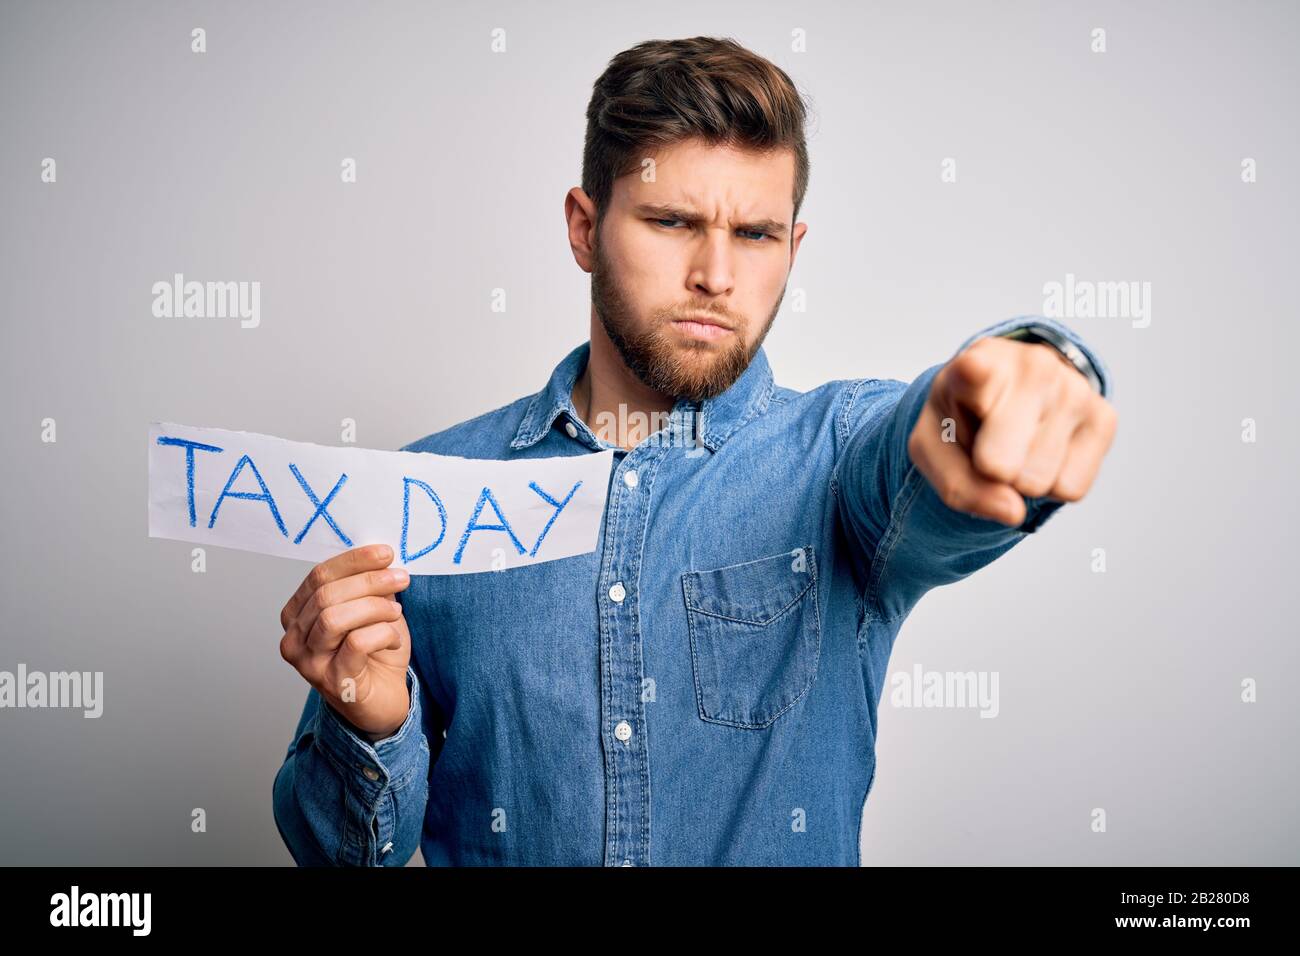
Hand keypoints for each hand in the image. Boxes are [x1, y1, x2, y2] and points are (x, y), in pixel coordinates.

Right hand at [279, 544, 412, 738]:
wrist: (383, 701)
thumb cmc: (374, 653)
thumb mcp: (372, 611)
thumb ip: (369, 586)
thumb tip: (381, 558)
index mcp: (297, 615)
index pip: (319, 576)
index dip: (353, 560)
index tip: (386, 553)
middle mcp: (294, 640)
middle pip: (326, 595)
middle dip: (369, 580)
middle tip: (401, 577)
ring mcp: (309, 663)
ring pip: (335, 618)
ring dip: (374, 607)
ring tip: (396, 611)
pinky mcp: (333, 682)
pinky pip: (356, 644)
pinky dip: (382, 633)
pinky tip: (394, 639)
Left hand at [907, 336, 1117, 525]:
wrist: (1004, 396)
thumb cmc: (962, 419)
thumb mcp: (933, 449)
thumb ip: (956, 485)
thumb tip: (1014, 511)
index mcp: (976, 363)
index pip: (975, 373)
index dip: (975, 380)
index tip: (973, 371)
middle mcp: (1032, 366)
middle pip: (1001, 466)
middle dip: (990, 473)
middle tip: (988, 444)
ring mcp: (1074, 388)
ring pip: (1040, 481)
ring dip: (1022, 480)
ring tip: (1016, 442)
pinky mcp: (1104, 416)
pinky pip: (1071, 489)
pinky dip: (1052, 486)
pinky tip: (1044, 449)